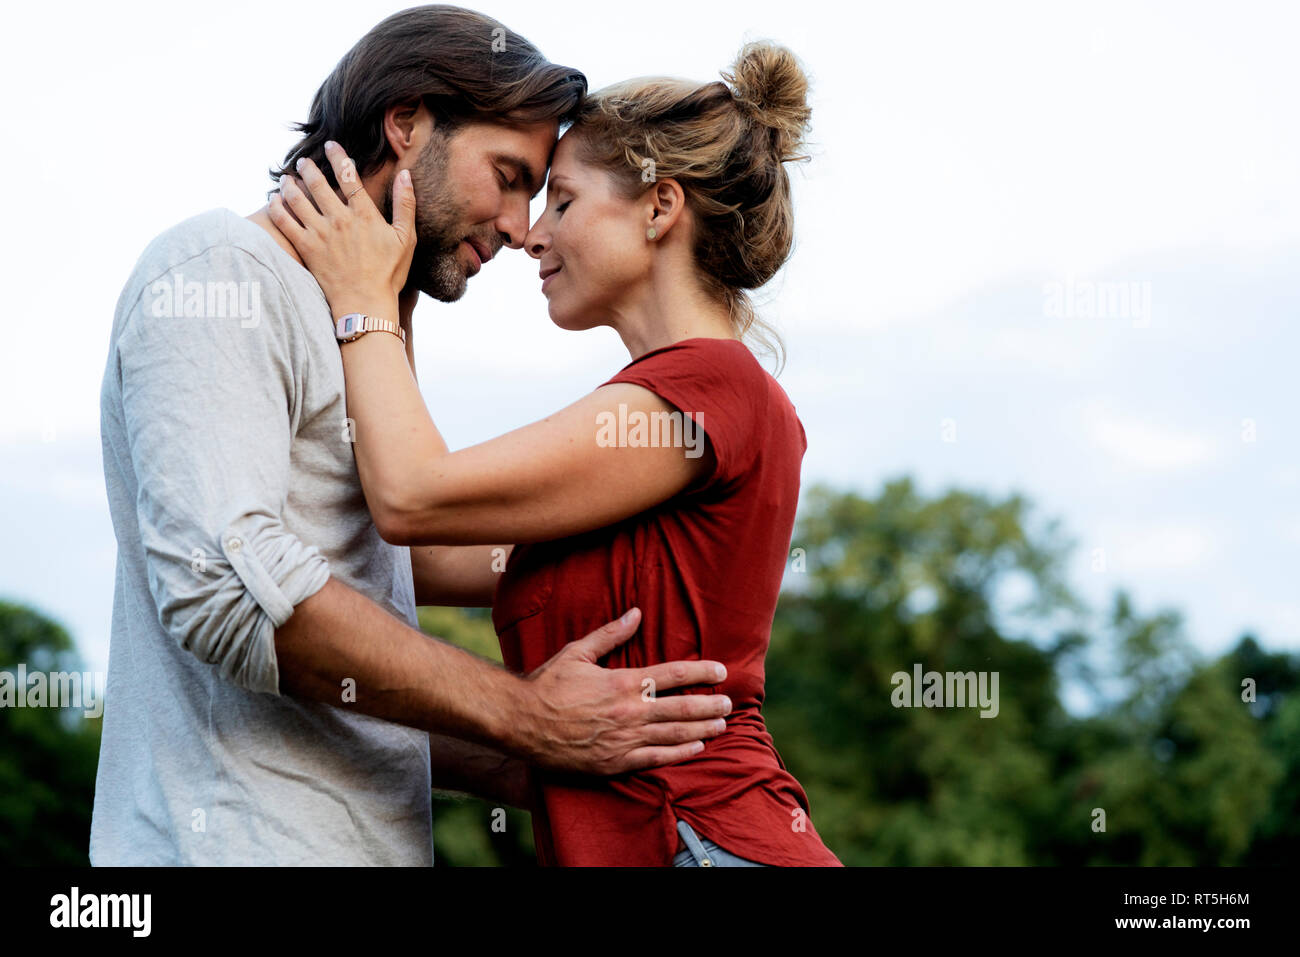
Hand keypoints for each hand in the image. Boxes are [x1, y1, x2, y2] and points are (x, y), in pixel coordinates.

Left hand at [268, 141, 415, 318]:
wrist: (366, 305)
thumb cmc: (389, 274)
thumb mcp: (405, 239)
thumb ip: (405, 205)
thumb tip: (406, 175)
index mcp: (364, 214)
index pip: (348, 176)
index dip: (338, 157)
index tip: (330, 146)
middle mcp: (339, 219)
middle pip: (318, 184)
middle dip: (308, 168)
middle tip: (303, 162)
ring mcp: (320, 234)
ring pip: (298, 199)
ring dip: (290, 184)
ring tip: (287, 177)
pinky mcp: (306, 249)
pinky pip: (285, 222)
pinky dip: (277, 208)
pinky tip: (273, 200)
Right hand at [516, 608, 732, 774]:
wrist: (520, 722)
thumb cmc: (547, 684)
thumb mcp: (577, 652)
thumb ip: (610, 634)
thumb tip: (637, 614)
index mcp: (623, 682)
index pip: (673, 675)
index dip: (701, 673)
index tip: (721, 671)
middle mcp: (629, 711)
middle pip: (682, 708)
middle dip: (710, 705)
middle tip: (730, 703)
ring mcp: (624, 740)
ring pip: (674, 735)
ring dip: (702, 729)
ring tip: (722, 725)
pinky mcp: (614, 763)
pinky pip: (655, 759)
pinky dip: (679, 754)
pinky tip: (696, 749)